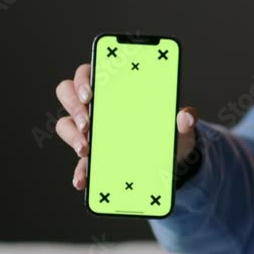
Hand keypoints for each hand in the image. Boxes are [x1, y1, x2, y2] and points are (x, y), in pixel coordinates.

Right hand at [55, 63, 199, 190]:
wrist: (171, 158)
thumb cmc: (168, 129)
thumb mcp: (179, 124)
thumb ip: (184, 118)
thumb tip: (187, 116)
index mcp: (115, 88)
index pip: (90, 72)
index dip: (83, 79)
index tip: (90, 93)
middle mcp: (97, 105)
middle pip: (68, 93)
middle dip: (74, 107)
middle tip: (87, 123)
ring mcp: (90, 130)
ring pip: (65, 124)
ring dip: (71, 136)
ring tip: (86, 149)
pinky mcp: (92, 156)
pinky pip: (79, 162)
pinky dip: (80, 171)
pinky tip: (83, 181)